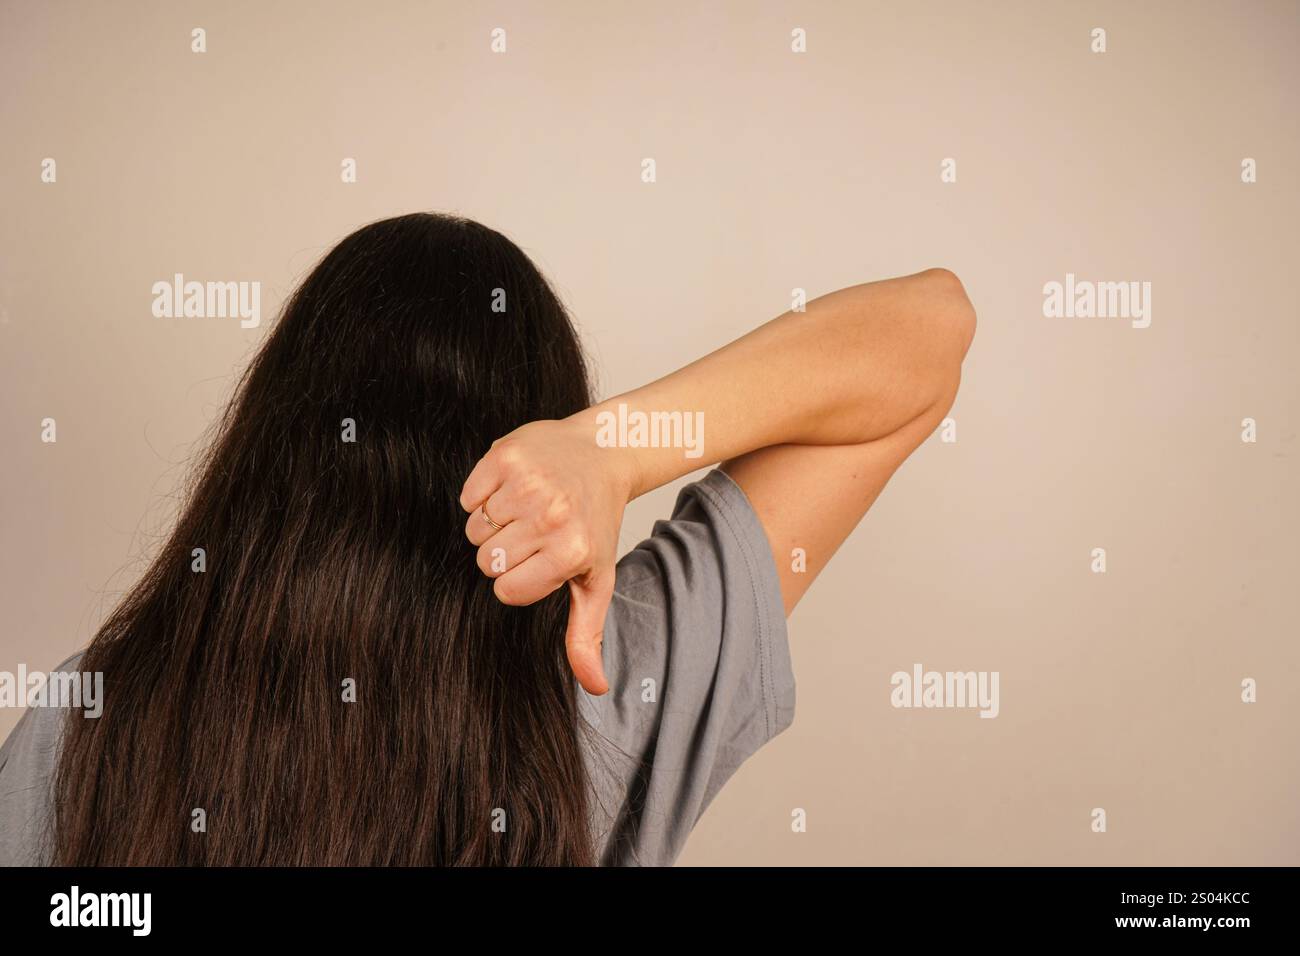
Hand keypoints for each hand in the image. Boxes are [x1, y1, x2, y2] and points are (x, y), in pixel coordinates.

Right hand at [459, 417, 636, 695]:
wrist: (602, 454)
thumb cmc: (595, 523)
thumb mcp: (596, 581)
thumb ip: (586, 635)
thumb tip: (594, 688)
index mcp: (569, 552)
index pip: (506, 590)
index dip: (518, 579)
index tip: (539, 561)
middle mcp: (549, 517)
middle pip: (486, 561)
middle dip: (504, 553)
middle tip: (533, 533)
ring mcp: (527, 484)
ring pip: (474, 530)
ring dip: (493, 523)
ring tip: (525, 509)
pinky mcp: (505, 456)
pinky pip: (468, 496)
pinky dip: (482, 495)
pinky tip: (513, 488)